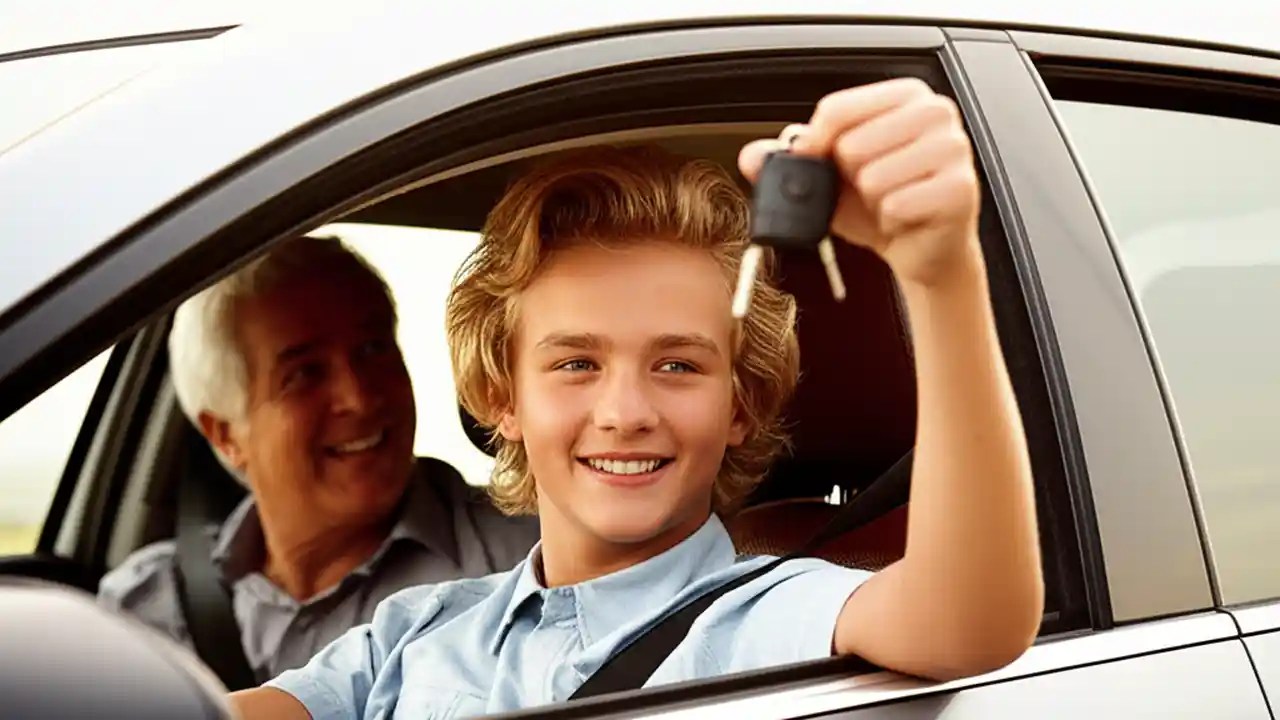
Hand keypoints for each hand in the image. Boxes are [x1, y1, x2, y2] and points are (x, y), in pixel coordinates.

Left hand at [739, 78, 981, 287]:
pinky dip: (891, 221)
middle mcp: (936, 113)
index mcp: (905, 95)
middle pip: (851, 144)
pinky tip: (907, 218)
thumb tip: (752, 157)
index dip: (815, 143)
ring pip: (873, 177)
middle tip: (872, 188)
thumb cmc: (881, 204)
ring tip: (891, 202)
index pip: (836, 109)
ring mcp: (954, 149)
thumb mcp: (830, 178)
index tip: (816, 162)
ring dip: (873, 202)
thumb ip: (789, 161)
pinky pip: (896, 205)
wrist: (922, 248)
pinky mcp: (961, 189)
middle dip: (851, 178)